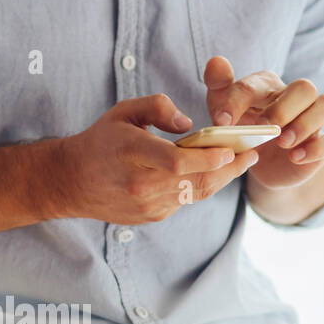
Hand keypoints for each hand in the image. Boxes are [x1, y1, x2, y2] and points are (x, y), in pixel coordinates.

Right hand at [53, 93, 259, 224]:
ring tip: (241, 162)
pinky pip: (184, 201)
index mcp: (132, 154)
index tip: (233, 148)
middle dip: (229, 167)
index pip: (178, 162)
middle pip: (195, 181)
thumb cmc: (101, 141)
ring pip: (194, 194)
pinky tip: (213, 173)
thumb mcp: (123, 112)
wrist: (71, 182)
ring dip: (220, 178)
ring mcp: (146, 205)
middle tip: (253, 153)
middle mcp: (141, 184)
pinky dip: (200, 187)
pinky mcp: (151, 216)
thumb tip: (188, 124)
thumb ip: (157, 107)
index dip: (209, 158)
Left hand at [203, 56, 323, 190]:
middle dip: (282, 108)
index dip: (236, 101)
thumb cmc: (243, 131)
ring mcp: (313, 120)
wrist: (262, 166)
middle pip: (305, 87)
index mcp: (267, 87)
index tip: (221, 121)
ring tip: (283, 142)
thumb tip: (216, 61)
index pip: (255, 85)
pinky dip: (318, 148)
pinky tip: (296, 158)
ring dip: (306, 123)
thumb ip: (219, 87)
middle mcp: (295, 98)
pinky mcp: (322, 145)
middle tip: (262, 129)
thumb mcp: (224, 112)